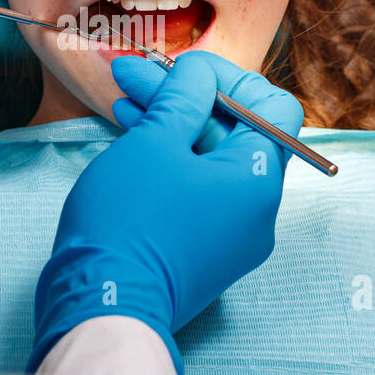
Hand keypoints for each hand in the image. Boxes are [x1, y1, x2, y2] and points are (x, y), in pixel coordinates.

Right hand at [28, 51, 303, 374]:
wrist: (102, 307)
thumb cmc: (129, 222)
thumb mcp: (155, 142)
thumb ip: (184, 98)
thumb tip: (200, 74)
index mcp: (258, 180)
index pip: (272, 108)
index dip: (228, 77)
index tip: (181, 68)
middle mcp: (254, 210)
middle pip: (234, 131)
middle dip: (184, 96)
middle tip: (135, 72)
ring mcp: (227, 233)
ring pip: (206, 158)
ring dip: (168, 122)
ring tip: (122, 94)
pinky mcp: (199, 247)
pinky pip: (193, 188)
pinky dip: (167, 157)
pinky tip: (131, 130)